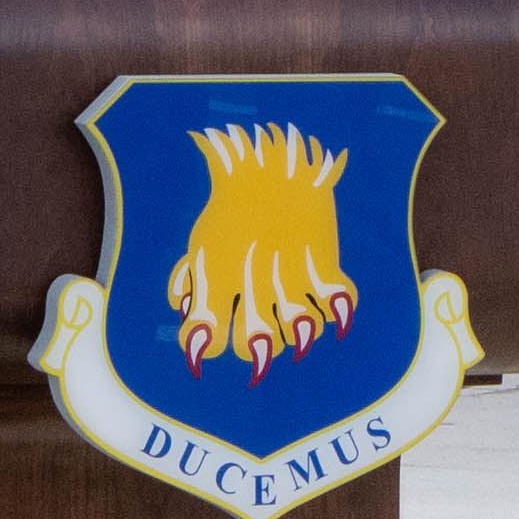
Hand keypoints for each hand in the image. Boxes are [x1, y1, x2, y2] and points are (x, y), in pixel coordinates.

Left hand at [166, 123, 357, 381]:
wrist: (268, 166)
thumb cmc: (228, 209)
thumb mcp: (200, 243)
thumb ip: (188, 280)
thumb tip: (180, 309)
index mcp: (218, 273)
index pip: (208, 332)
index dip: (204, 348)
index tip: (206, 349)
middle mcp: (255, 278)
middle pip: (256, 342)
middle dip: (254, 352)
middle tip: (255, 350)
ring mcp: (291, 269)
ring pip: (299, 330)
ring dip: (295, 340)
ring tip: (291, 338)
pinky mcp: (322, 259)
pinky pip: (338, 301)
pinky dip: (336, 316)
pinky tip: (328, 322)